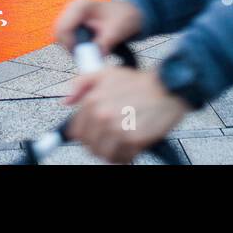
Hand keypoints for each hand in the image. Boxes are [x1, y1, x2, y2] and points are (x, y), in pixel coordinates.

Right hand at [53, 0, 143, 54]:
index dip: (69, 45)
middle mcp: (72, 7)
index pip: (63, 28)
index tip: (82, 55)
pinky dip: (73, 44)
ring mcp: (70, 13)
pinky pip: (64, 36)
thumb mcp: (117, 31)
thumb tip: (96, 57)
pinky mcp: (72, 21)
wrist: (128, 12)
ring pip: (59, 35)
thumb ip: (105, 43)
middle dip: (69, 47)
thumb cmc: (124, 17)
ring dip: (70, 46)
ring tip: (89, 51)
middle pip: (58, 32)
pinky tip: (87, 47)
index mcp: (81, 6)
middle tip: (84, 56)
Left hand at [63, 66, 189, 163]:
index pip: (75, 130)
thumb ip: (81, 84)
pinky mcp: (134, 140)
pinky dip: (123, 156)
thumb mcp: (105, 73)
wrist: (167, 88)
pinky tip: (128, 145)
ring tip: (117, 143)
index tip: (93, 132)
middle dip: (96, 143)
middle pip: (88, 145)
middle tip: (107, 138)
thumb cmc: (137, 82)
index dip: (84, 133)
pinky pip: (121, 158)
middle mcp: (103, 116)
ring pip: (103, 154)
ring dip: (109, 152)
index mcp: (92, 101)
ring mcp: (118, 129)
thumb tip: (66, 101)